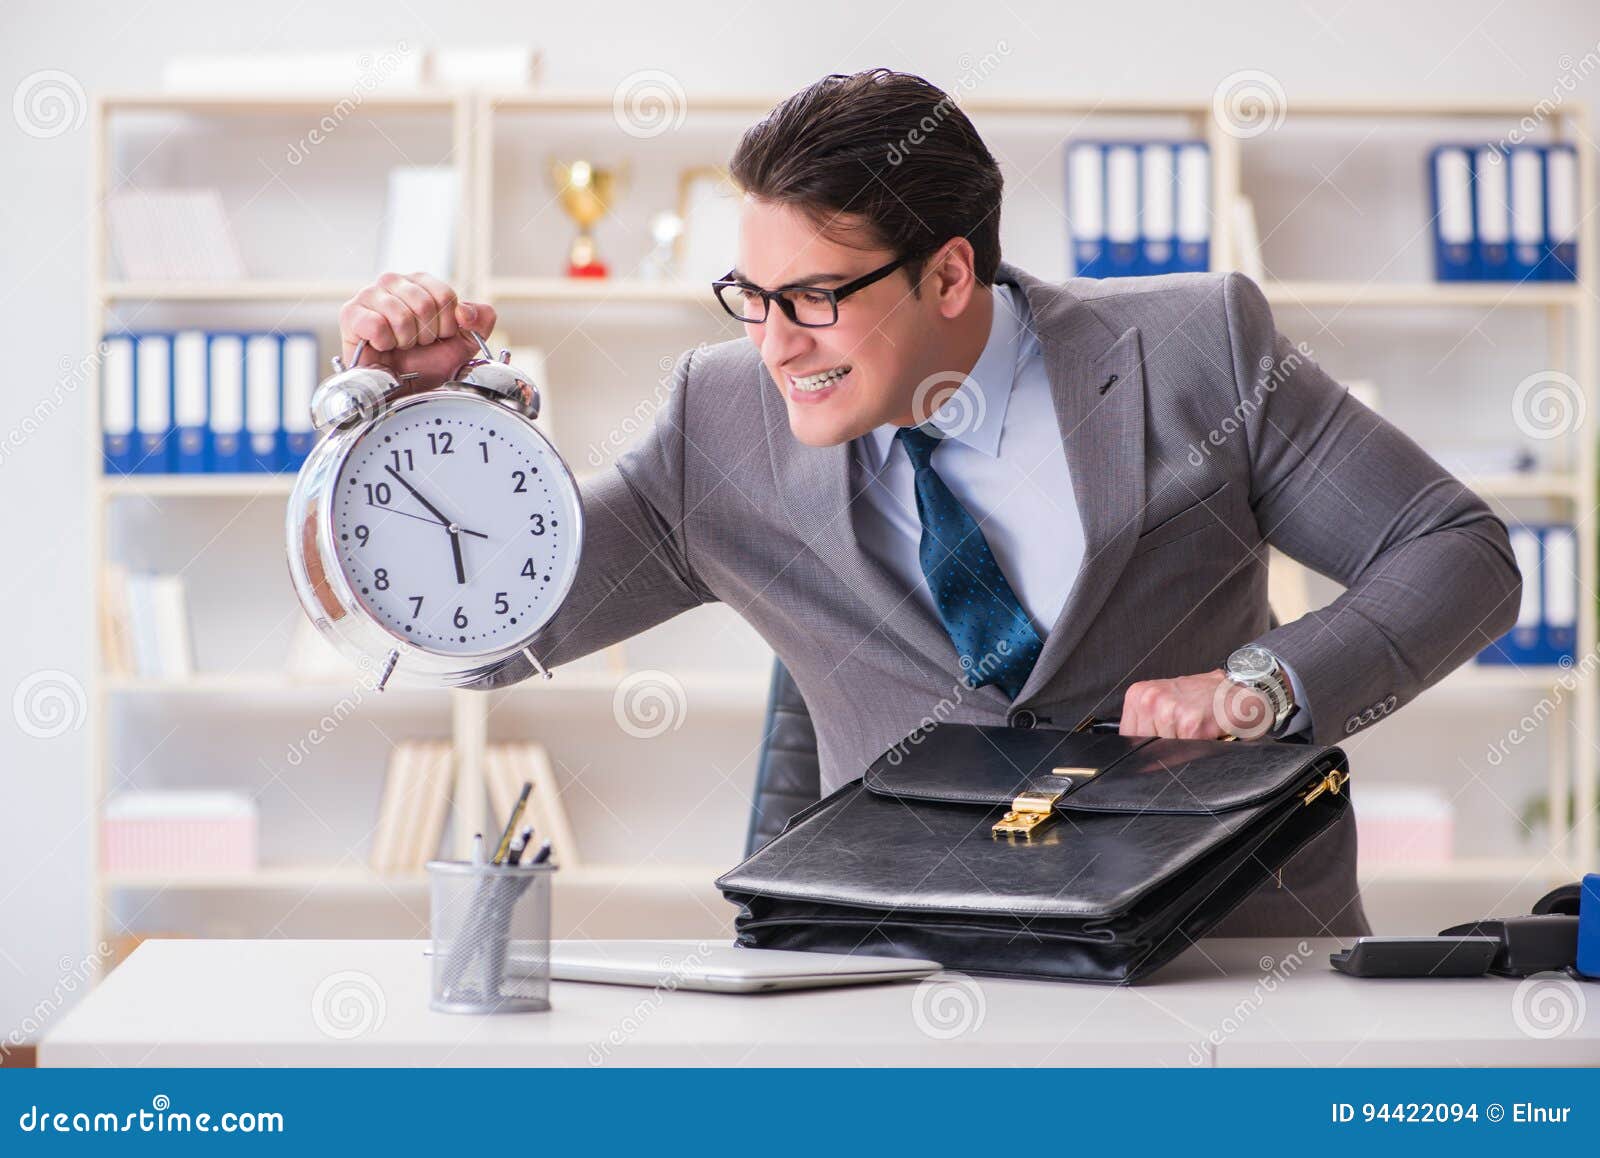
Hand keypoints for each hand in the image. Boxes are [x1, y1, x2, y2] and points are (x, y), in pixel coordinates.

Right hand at [339, 272, 498, 389]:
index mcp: (421, 282)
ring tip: (400, 345)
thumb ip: (480, 319)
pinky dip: (384, 342)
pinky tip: (382, 345)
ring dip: (406, 340)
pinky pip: (376, 324)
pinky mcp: (351, 313)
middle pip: (425, 304)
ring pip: (401, 315)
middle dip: (427, 334)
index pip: (445, 296)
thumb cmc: (427, 362)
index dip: (447, 324)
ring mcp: (370, 295)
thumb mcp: (464, 342)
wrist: (400, 388)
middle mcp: (394, 282)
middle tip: (417, 344)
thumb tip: (467, 311)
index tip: (440, 336)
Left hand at [1117, 669, 1273, 739]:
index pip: (1127, 738)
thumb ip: (1147, 726)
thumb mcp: (1167, 703)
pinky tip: (1205, 735)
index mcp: (1139, 695)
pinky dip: (1196, 751)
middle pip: (1143, 746)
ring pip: (1162, 752)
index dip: (1143, 749)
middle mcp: (1150, 699)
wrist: (1239, 692)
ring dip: (1181, 751)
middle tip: (1183, 735)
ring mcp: (1168, 710)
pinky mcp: (1190, 724)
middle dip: (1162, 750)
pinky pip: (1183, 753)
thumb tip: (1135, 757)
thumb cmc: (1204, 699)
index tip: (1157, 749)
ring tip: (1195, 733)